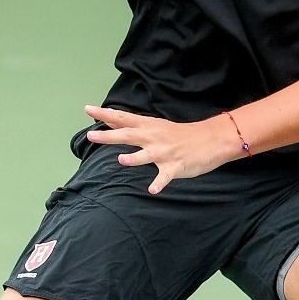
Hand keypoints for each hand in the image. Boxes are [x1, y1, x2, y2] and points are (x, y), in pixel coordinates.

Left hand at [82, 105, 240, 193]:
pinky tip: (152, 190)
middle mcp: (154, 137)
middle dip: (109, 136)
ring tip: (121, 160)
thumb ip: (133, 126)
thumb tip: (109, 122)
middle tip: (91, 135)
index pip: (122, 118)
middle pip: (128, 135)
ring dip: (134, 158)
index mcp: (148, 126)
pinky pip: (165, 176)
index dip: (104, 114)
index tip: (87, 109)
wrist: (211, 139)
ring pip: (146, 155)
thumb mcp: (155, 126)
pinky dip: (159, 183)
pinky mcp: (175, 166)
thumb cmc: (180, 134)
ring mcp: (164, 152)